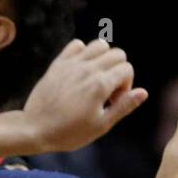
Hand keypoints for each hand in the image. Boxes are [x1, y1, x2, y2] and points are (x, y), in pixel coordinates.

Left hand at [17, 38, 147, 152]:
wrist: (34, 129)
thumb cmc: (69, 132)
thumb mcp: (101, 125)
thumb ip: (124, 106)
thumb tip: (143, 92)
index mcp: (100, 85)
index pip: (127, 68)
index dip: (126, 85)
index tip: (113, 101)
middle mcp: (87, 69)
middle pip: (117, 53)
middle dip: (118, 70)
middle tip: (106, 90)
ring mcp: (71, 64)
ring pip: (99, 45)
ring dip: (103, 58)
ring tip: (96, 77)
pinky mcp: (58, 64)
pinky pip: (76, 45)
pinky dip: (83, 52)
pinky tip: (80, 70)